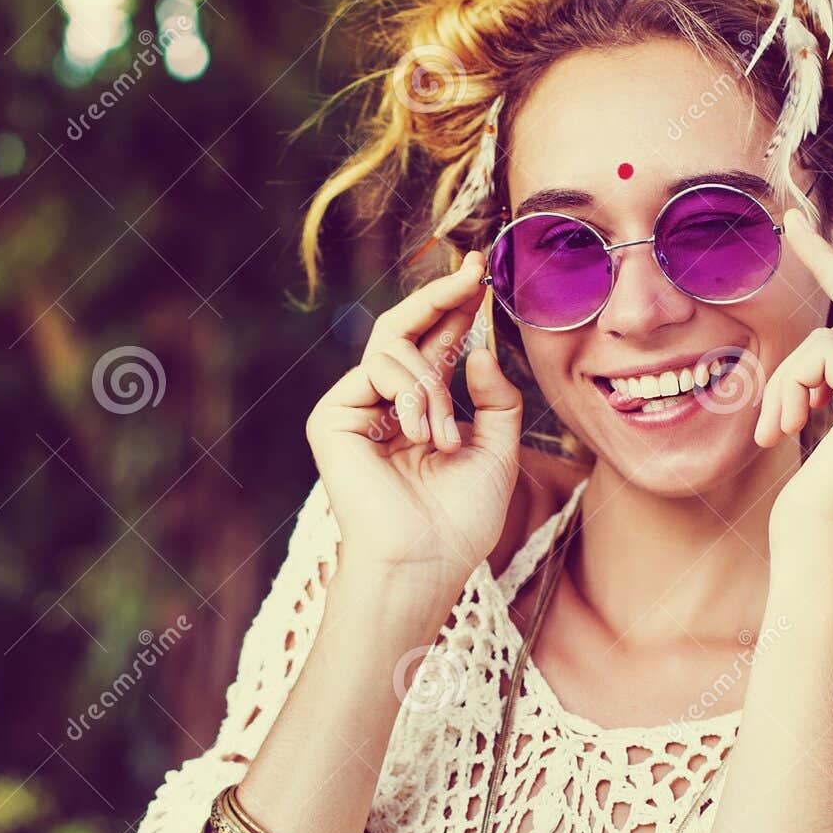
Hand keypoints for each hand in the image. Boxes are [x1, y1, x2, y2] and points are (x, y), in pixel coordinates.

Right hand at [305, 252, 522, 589]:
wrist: (426, 560)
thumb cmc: (462, 519)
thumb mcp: (499, 450)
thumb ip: (496, 399)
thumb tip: (481, 349)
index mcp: (421, 410)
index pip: (436, 344)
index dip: (457, 307)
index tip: (482, 272)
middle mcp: (385, 404)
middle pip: (405, 328)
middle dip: (442, 296)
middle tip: (474, 272)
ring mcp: (356, 408)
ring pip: (396, 350)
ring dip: (434, 389)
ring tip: (446, 441)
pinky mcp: (333, 417)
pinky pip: (378, 370)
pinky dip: (411, 398)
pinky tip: (423, 438)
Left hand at [755, 211, 832, 568]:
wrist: (817, 553)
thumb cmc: (810, 506)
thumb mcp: (822, 431)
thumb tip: (825, 345)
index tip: (807, 232)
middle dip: (826, 261)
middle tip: (788, 219)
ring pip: (827, 342)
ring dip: (784, 385)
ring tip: (777, 431)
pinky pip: (821, 358)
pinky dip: (789, 390)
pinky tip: (786, 434)